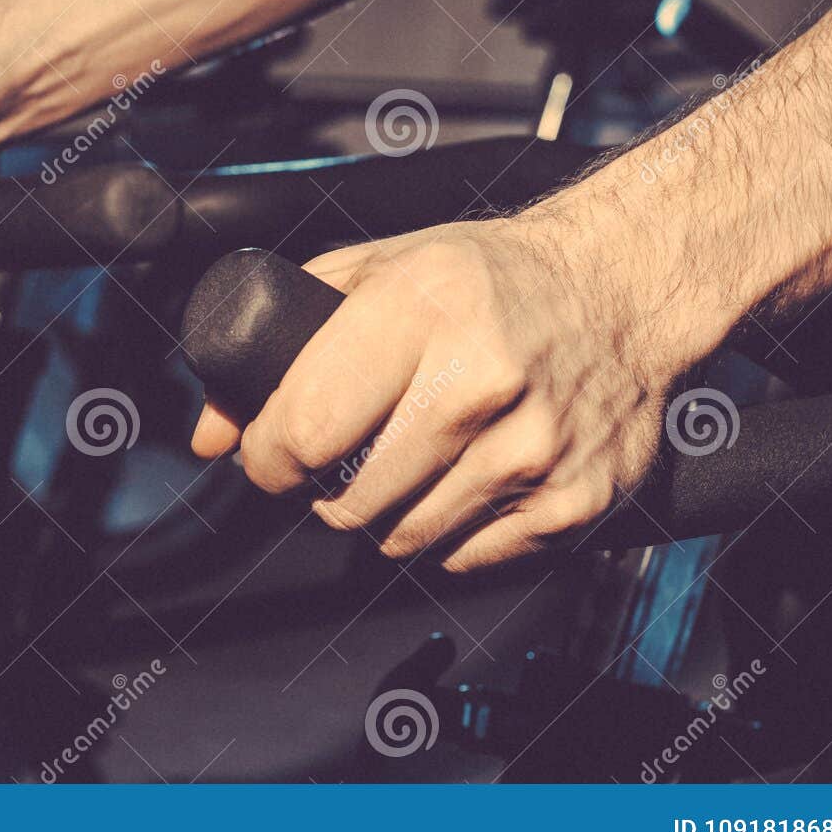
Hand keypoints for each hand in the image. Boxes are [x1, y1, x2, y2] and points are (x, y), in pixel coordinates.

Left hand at [190, 214, 723, 571]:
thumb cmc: (489, 278)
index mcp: (422, 311)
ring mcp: (532, 451)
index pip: (305, 430)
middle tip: (339, 457)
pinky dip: (449, 531)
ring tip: (406, 460)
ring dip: (383, 514)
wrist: (622, 288)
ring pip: (402, 539)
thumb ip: (281, 341)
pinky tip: (465, 476)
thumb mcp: (377, 273)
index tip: (271, 454)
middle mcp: (480, 382)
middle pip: (347, 501)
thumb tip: (209, 436)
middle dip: (321, 489)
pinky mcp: (572, 502)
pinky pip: (467, 558)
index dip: (268, 457)